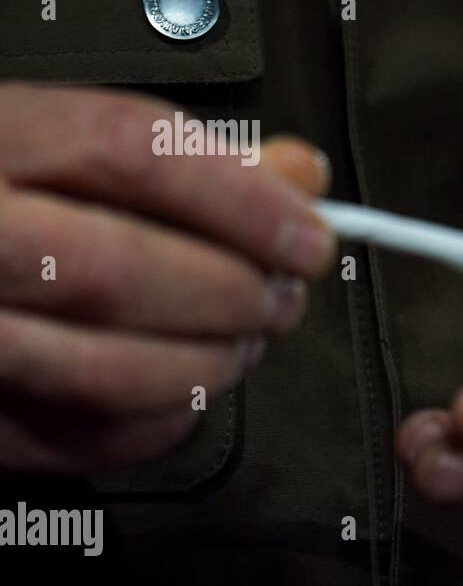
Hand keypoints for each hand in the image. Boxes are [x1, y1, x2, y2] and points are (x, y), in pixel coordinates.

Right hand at [0, 83, 333, 472]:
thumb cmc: (6, 197)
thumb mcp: (69, 146)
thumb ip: (188, 158)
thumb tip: (301, 178)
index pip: (132, 153)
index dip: (243, 201)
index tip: (310, 238)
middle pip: (117, 269)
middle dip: (231, 293)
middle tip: (284, 298)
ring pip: (103, 370)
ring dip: (207, 364)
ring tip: (243, 344)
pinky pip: (81, 439)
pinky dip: (159, 423)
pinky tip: (185, 391)